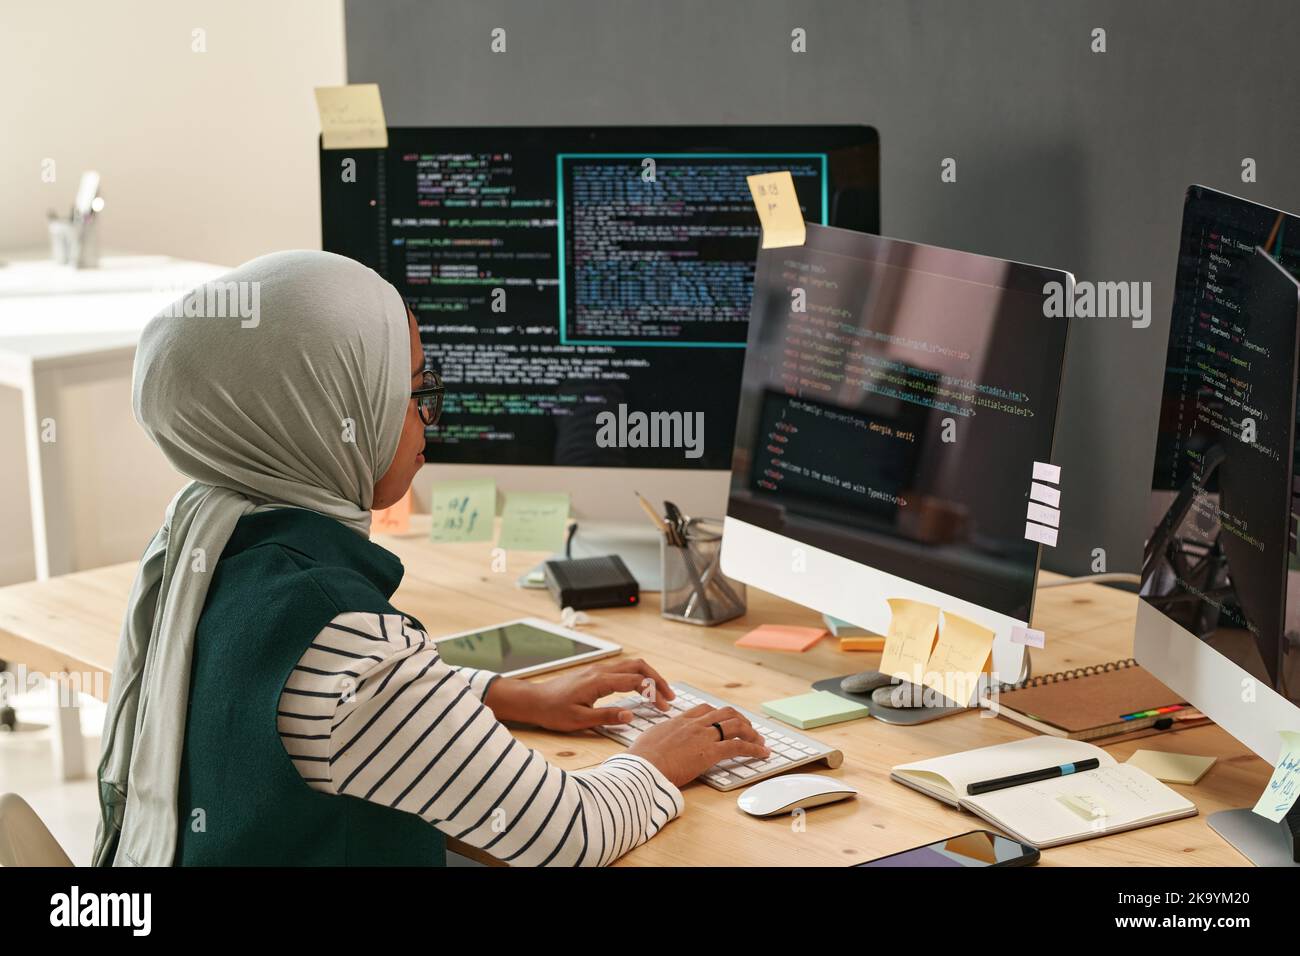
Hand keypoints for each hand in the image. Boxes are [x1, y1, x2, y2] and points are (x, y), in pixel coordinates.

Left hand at [486, 658, 674, 731]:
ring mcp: (597, 670)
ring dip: (648, 676)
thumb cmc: (553, 711)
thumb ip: (607, 716)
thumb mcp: (580, 719)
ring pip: (631, 665)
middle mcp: (600, 671)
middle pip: (638, 667)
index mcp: (599, 681)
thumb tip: (631, 715)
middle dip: (657, 680)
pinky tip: (640, 688)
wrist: (534, 701)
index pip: (635, 681)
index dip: (653, 693)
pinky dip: (637, 676)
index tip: (663, 707)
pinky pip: (622, 669)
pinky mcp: (594, 674)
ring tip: (659, 693)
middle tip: (669, 697)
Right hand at [627, 703, 769, 787]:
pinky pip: (739, 746)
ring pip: (735, 725)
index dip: (719, 714)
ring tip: (760, 741)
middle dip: (740, 720)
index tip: (726, 720)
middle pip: (724, 713)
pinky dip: (754, 748)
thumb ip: (658, 739)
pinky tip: (763, 753)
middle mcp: (693, 725)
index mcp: (678, 722)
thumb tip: (654, 746)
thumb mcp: (648, 741)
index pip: (704, 710)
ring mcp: (703, 736)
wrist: (642, 767)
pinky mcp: (710, 752)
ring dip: (751, 732)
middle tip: (748, 730)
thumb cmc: (640, 760)